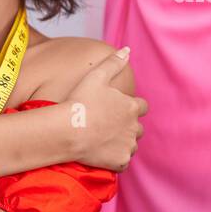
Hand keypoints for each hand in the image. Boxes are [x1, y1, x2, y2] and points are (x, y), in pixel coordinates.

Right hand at [65, 48, 147, 170]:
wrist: (67, 131)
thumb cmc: (79, 102)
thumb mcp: (96, 76)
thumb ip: (113, 63)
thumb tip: (127, 50)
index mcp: (131, 106)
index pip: (143, 107)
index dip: (132, 107)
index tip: (118, 110)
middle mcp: (134, 127)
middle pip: (138, 128)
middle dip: (127, 127)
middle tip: (107, 127)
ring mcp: (127, 145)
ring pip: (131, 145)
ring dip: (122, 143)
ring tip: (103, 141)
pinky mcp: (119, 161)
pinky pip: (122, 162)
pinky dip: (114, 159)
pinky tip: (101, 154)